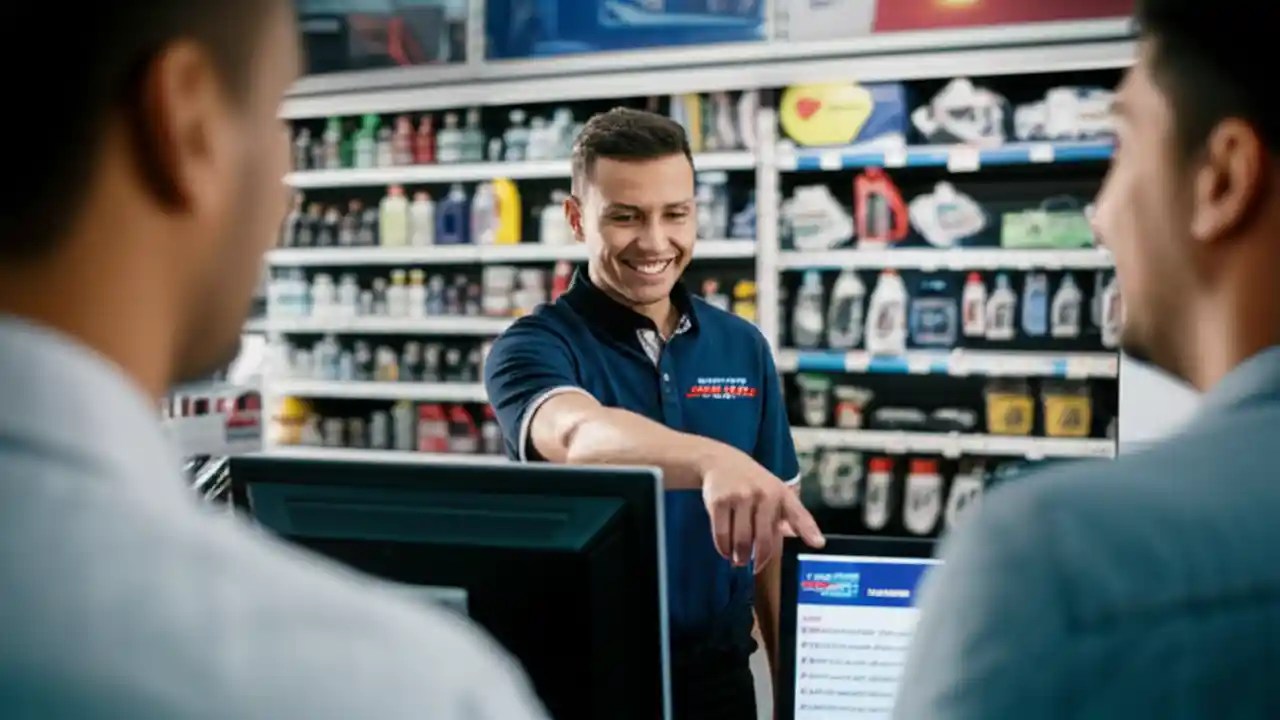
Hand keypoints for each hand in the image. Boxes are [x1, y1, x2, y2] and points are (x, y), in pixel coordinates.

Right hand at [699, 448, 824, 572]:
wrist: (721, 462)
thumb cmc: (754, 484)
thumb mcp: (776, 492)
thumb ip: (792, 518)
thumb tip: (814, 542)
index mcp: (781, 494)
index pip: (798, 514)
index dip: (809, 530)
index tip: (819, 544)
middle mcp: (763, 494)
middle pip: (763, 540)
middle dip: (758, 559)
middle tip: (753, 566)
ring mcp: (740, 496)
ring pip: (741, 541)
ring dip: (738, 556)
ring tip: (737, 558)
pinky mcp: (719, 501)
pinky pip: (722, 535)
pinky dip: (723, 548)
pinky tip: (726, 549)